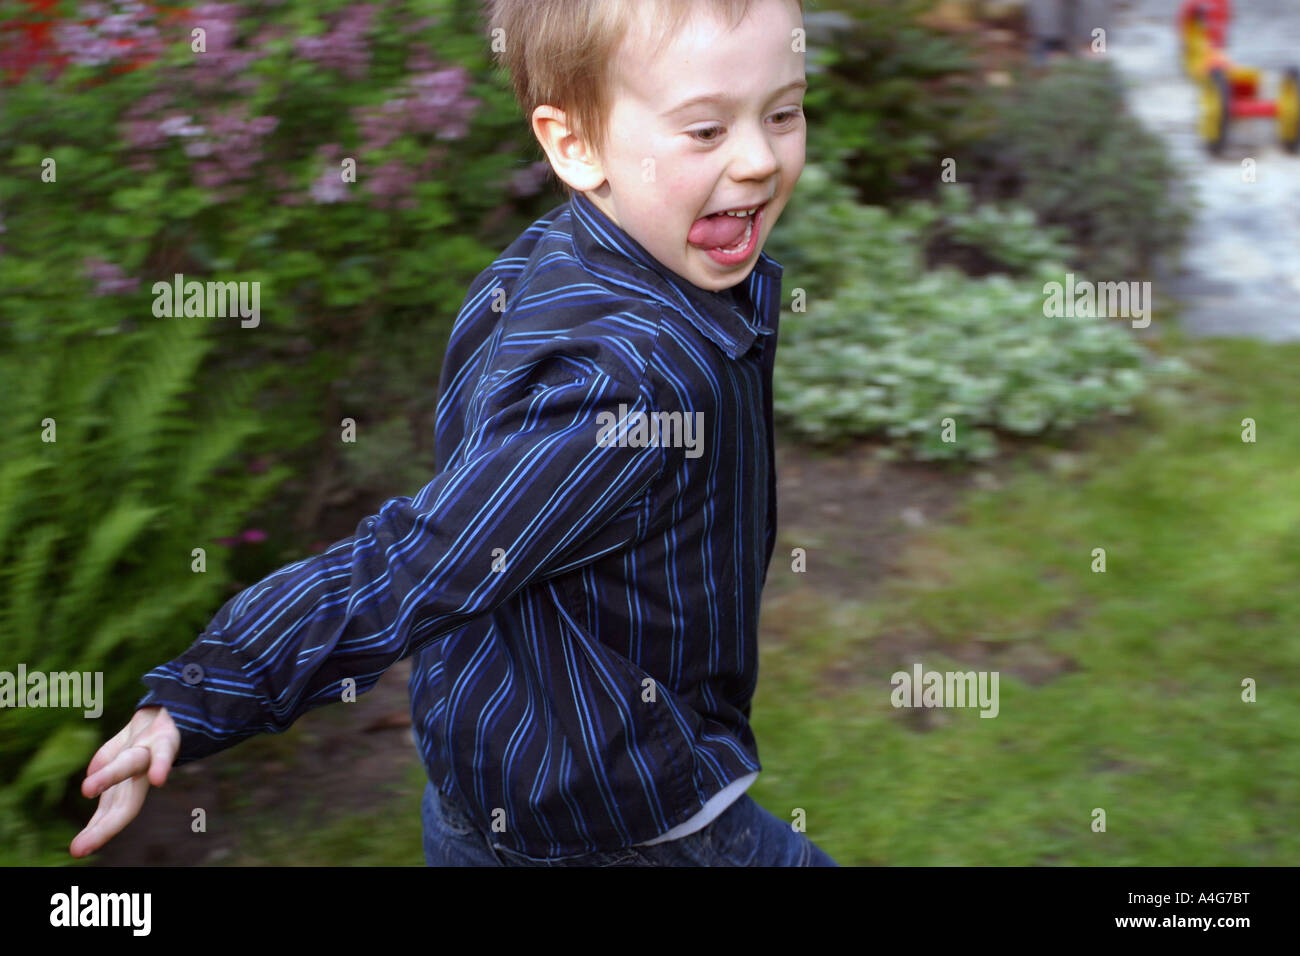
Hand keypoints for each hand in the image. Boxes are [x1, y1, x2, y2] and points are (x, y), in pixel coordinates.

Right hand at [69, 705, 180, 857]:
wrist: (187, 701)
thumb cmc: (160, 723)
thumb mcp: (130, 737)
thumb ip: (111, 754)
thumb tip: (92, 771)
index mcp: (131, 773)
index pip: (112, 806)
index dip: (97, 828)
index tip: (77, 851)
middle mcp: (142, 766)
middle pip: (121, 800)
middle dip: (102, 826)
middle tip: (78, 849)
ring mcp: (153, 748)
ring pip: (129, 765)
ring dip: (110, 777)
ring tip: (87, 789)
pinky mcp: (169, 733)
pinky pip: (164, 748)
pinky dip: (161, 763)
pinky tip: (158, 778)